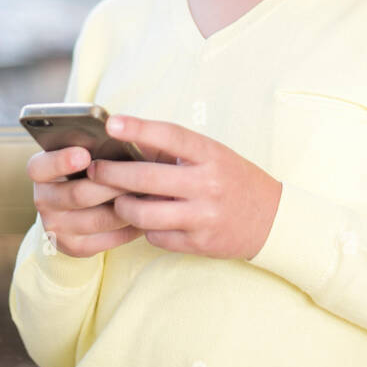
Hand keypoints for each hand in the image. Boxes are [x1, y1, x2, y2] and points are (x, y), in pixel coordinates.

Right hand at [25, 137, 181, 257]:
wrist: (82, 206)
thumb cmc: (89, 167)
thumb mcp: (85, 151)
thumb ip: (94, 145)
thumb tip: (120, 136)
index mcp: (41, 171)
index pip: (40, 167)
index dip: (61, 161)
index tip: (85, 154)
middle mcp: (43, 200)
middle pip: (78, 194)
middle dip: (112, 185)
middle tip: (140, 174)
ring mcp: (56, 227)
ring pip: (98, 219)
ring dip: (127, 206)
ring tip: (151, 193)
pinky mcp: (74, 247)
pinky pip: (108, 239)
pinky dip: (130, 226)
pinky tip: (147, 212)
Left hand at [87, 115, 282, 259]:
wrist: (271, 219)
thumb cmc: (233, 179)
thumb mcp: (212, 155)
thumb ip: (175, 150)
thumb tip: (130, 139)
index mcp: (210, 155)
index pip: (170, 136)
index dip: (139, 128)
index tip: (112, 123)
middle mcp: (208, 184)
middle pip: (147, 178)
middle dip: (112, 174)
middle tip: (94, 170)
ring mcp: (203, 215)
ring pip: (145, 213)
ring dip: (123, 207)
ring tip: (118, 201)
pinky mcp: (199, 243)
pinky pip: (157, 236)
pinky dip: (147, 228)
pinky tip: (149, 221)